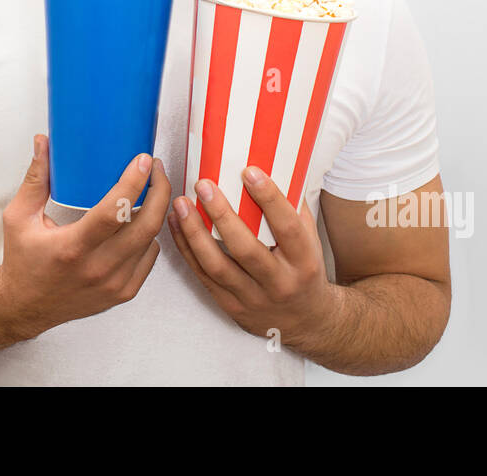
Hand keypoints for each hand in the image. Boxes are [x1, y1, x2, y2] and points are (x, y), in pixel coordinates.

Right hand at [0, 133, 170, 336]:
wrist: (24, 307)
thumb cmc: (22, 261)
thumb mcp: (19, 217)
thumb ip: (35, 179)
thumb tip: (44, 142)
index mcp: (73, 247)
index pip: (116, 212)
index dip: (134, 182)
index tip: (142, 160)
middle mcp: (98, 268)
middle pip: (146, 225)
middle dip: (160, 191)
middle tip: (154, 169)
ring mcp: (114, 284)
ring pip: (151, 240)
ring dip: (156, 211)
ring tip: (151, 189)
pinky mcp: (122, 293)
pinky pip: (149, 258)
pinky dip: (149, 237)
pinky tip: (141, 221)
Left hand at [167, 167, 332, 343]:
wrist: (305, 320)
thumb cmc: (304, 269)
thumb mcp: (310, 240)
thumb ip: (293, 208)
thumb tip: (274, 165)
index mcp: (304, 262)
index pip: (287, 228)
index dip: (269, 198)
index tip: (249, 171)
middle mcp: (279, 283)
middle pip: (246, 249)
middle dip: (222, 215)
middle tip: (203, 185)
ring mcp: (252, 298)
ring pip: (217, 266)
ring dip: (194, 233)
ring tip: (181, 204)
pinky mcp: (230, 306)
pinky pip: (203, 276)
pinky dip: (186, 249)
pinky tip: (177, 225)